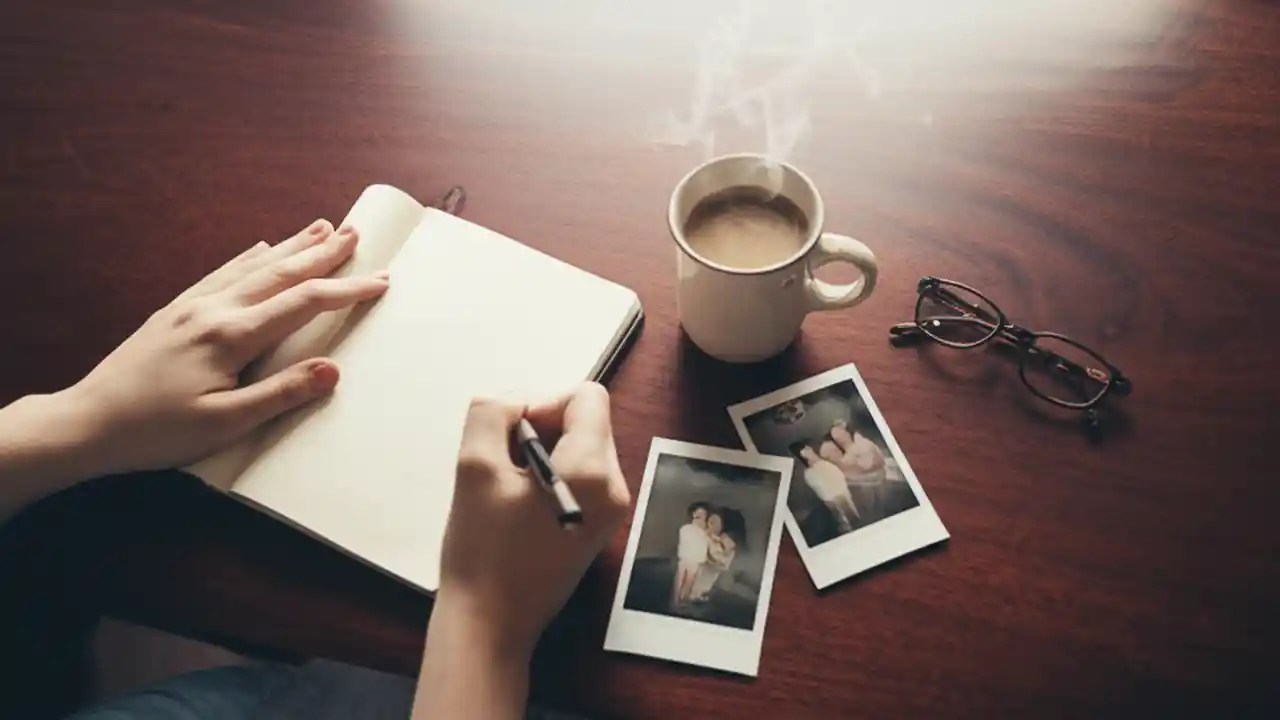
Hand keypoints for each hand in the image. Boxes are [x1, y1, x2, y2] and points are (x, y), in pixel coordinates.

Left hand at [65, 219, 388, 475]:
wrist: (86, 423)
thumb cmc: (156, 432)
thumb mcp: (223, 424)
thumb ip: (280, 394)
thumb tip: (332, 369)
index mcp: (230, 336)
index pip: (303, 303)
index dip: (345, 290)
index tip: (380, 281)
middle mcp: (212, 310)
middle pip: (279, 273)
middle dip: (322, 253)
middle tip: (357, 233)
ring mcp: (190, 307)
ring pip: (252, 266)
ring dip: (291, 247)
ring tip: (321, 228)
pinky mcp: (173, 312)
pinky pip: (221, 274)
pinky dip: (248, 258)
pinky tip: (260, 249)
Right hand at [438, 383, 630, 652]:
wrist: (490, 625)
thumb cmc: (482, 551)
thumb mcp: (474, 467)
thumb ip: (493, 413)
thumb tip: (516, 404)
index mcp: (595, 471)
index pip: (586, 396)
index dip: (542, 403)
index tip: (511, 439)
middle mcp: (616, 487)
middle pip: (587, 421)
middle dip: (542, 430)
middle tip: (503, 468)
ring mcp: (611, 510)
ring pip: (580, 447)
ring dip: (542, 454)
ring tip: (508, 492)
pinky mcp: (597, 526)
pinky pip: (580, 476)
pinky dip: (548, 477)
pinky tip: (518, 509)